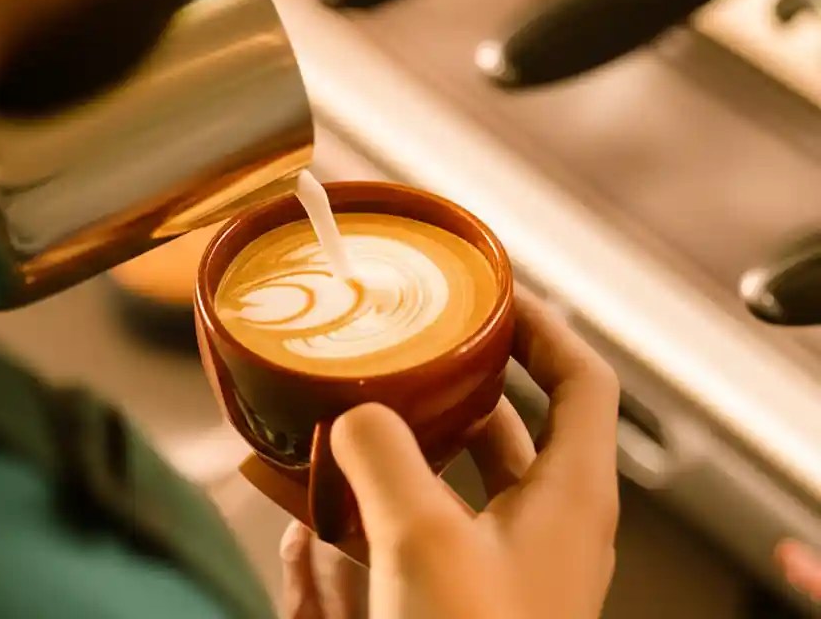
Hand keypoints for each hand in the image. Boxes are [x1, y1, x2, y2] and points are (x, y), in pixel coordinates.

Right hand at [284, 286, 620, 618]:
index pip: (583, 381)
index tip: (492, 293)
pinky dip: (357, 518)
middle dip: (442, 390)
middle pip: (503, 429)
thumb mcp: (422, 537)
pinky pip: (401, 540)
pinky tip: (297, 517)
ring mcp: (494, 567)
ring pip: (441, 484)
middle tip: (395, 353)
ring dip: (386, 455)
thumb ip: (384, 455)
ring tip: (326, 428)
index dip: (543, 325)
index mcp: (569, 498)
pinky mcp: (450, 602)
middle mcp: (540, 527)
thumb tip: (354, 415)